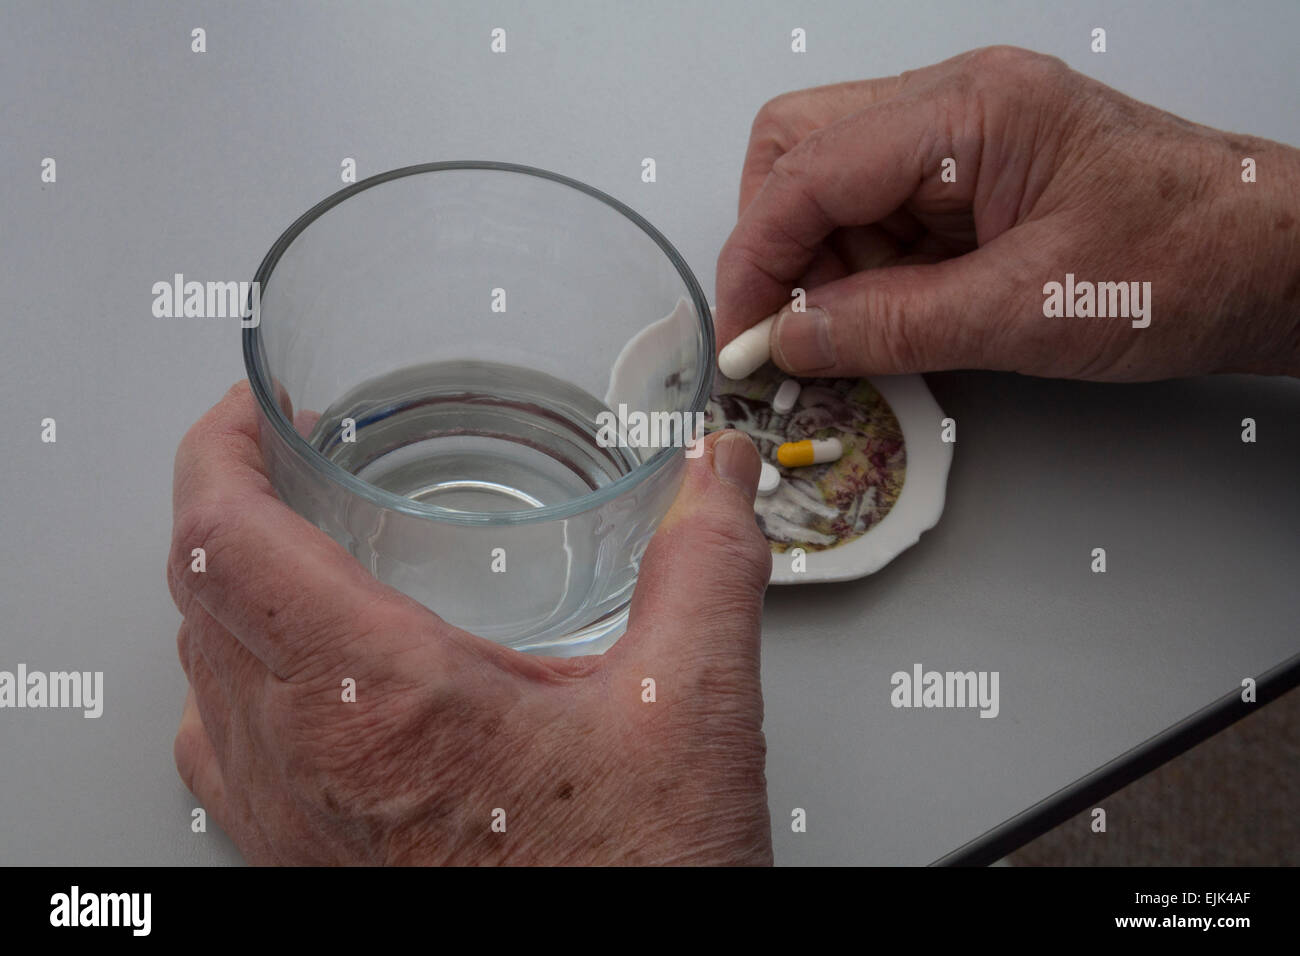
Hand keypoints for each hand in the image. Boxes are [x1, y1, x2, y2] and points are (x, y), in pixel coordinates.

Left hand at [168, 382, 772, 864]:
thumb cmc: (632, 886)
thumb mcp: (690, 709)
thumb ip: (705, 563)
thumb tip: (718, 470)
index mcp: (378, 700)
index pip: (222, 538)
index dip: (218, 448)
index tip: (252, 408)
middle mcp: (304, 765)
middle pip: (195, 591)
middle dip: (228, 498)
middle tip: (282, 456)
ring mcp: (290, 825)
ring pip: (198, 670)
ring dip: (226, 585)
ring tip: (289, 542)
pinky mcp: (303, 866)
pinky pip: (218, 749)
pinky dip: (233, 677)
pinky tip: (293, 676)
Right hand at [716, 45, 1299, 381]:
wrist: (1275, 261)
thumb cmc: (1188, 262)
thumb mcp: (1025, 312)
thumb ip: (891, 326)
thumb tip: (790, 340)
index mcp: (971, 110)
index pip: (807, 169)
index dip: (756, 259)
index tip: (742, 336)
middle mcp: (956, 105)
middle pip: (800, 151)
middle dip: (779, 247)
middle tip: (795, 331)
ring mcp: (962, 138)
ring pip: (832, 187)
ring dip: (824, 269)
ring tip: (864, 337)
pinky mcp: (973, 177)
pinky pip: (881, 216)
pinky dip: (866, 276)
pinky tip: (895, 321)